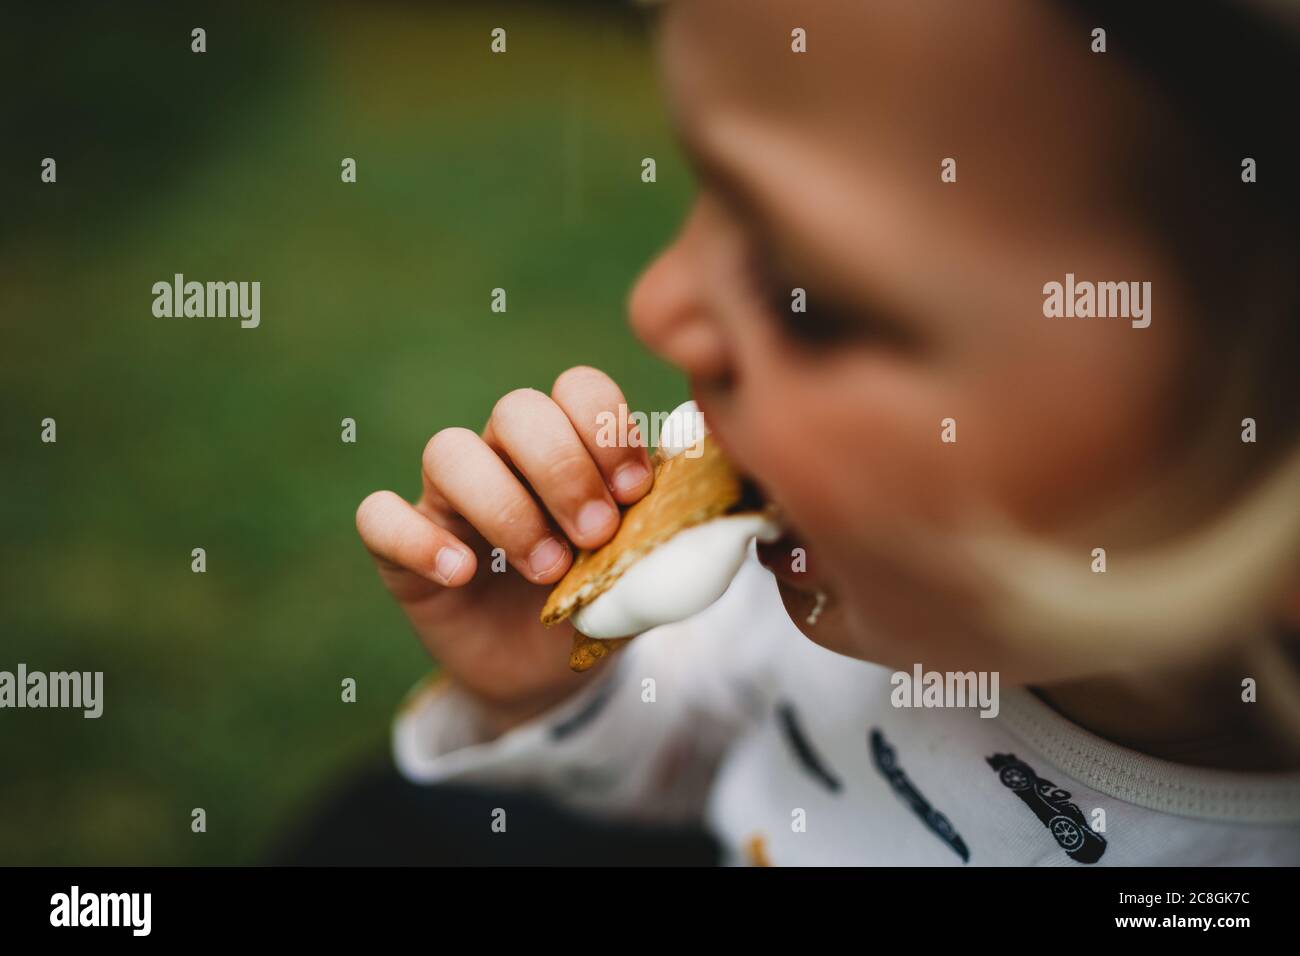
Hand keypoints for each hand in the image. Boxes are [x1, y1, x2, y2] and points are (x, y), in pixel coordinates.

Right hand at [355, 366, 653, 733]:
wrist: (550, 676)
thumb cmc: (600, 605)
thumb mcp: (645, 573)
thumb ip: (674, 534)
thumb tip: (730, 497)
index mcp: (569, 446)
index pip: (577, 389)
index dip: (604, 426)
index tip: (634, 490)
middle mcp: (505, 458)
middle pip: (517, 409)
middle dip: (562, 468)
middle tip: (595, 533)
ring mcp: (449, 500)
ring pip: (449, 451)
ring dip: (505, 506)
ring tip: (548, 568)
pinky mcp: (403, 551)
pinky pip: (379, 517)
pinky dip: (417, 538)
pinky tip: (462, 573)